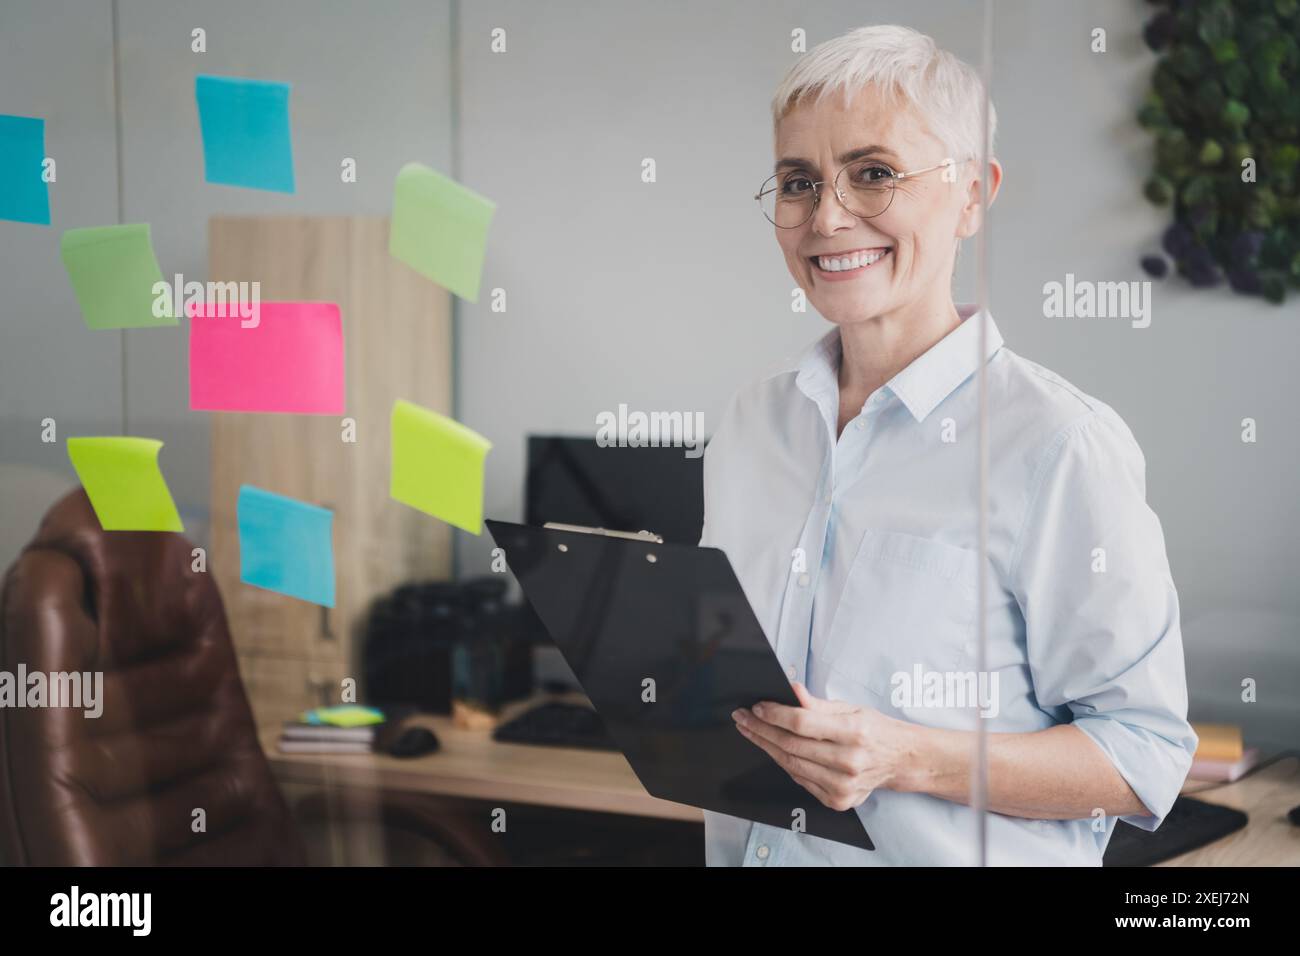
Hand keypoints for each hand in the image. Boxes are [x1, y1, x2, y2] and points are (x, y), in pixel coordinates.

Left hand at [732, 682, 911, 810]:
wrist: (900, 760)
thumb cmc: (874, 730)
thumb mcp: (851, 708)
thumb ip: (817, 704)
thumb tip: (791, 689)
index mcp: (855, 732)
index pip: (802, 723)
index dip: (775, 714)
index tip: (757, 707)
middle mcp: (849, 761)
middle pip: (792, 745)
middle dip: (761, 730)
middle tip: (743, 718)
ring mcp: (843, 785)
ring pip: (792, 765)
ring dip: (766, 747)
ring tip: (751, 731)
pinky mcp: (838, 800)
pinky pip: (801, 780)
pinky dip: (784, 763)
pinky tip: (773, 749)